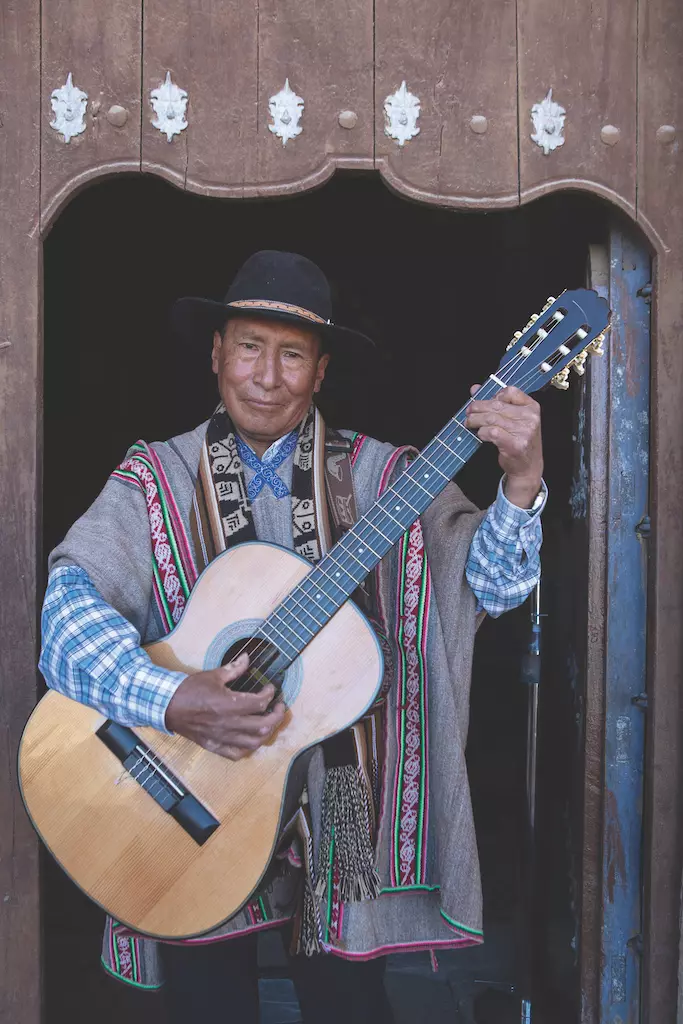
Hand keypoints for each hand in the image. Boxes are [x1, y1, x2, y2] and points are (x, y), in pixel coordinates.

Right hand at [165, 653, 286, 759]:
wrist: (167, 706)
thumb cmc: (189, 690)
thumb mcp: (213, 675)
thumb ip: (234, 668)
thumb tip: (248, 658)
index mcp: (228, 704)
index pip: (260, 702)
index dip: (270, 693)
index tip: (270, 688)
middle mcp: (228, 724)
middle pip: (263, 725)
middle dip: (277, 715)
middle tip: (279, 706)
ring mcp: (222, 737)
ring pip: (254, 742)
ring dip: (267, 732)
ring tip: (269, 722)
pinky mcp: (214, 746)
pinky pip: (237, 754)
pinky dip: (248, 748)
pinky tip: (251, 738)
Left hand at [465, 384, 542, 507]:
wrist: (528, 467)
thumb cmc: (518, 441)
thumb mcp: (513, 419)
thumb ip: (496, 402)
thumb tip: (474, 389)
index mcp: (532, 407)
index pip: (510, 391)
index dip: (493, 395)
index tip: (484, 403)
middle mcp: (530, 418)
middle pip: (497, 405)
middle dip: (477, 408)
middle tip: (468, 412)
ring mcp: (524, 432)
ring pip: (492, 418)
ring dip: (476, 420)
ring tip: (469, 423)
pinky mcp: (515, 445)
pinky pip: (492, 432)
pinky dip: (482, 432)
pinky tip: (480, 434)